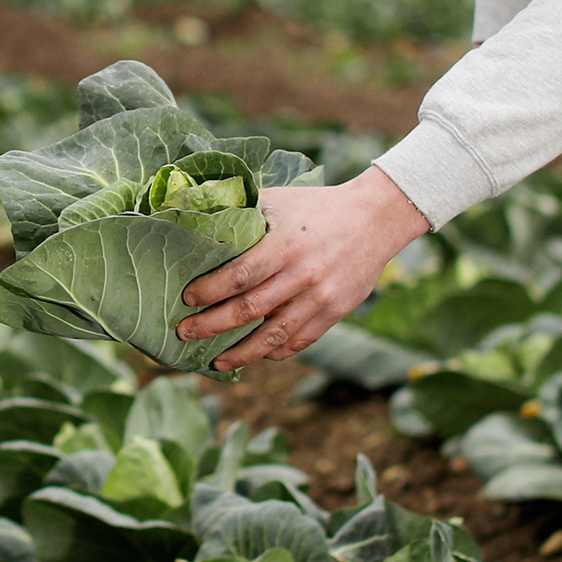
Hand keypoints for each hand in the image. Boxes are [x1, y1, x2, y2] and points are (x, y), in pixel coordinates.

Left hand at [175, 169, 431, 371]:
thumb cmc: (318, 207)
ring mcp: (320, 298)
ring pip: (274, 336)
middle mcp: (301, 275)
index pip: (238, 276)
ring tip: (217, 361)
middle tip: (185, 333)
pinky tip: (257, 356)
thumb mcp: (279, 199)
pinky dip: (276, 352)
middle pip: (249, 309)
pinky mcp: (335, 312)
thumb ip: (243, 210)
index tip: (187, 298)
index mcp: (284, 245)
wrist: (375, 218)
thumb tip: (197, 213)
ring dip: (242, 353)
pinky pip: (301, 341)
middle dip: (211, 325)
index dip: (209, 291)